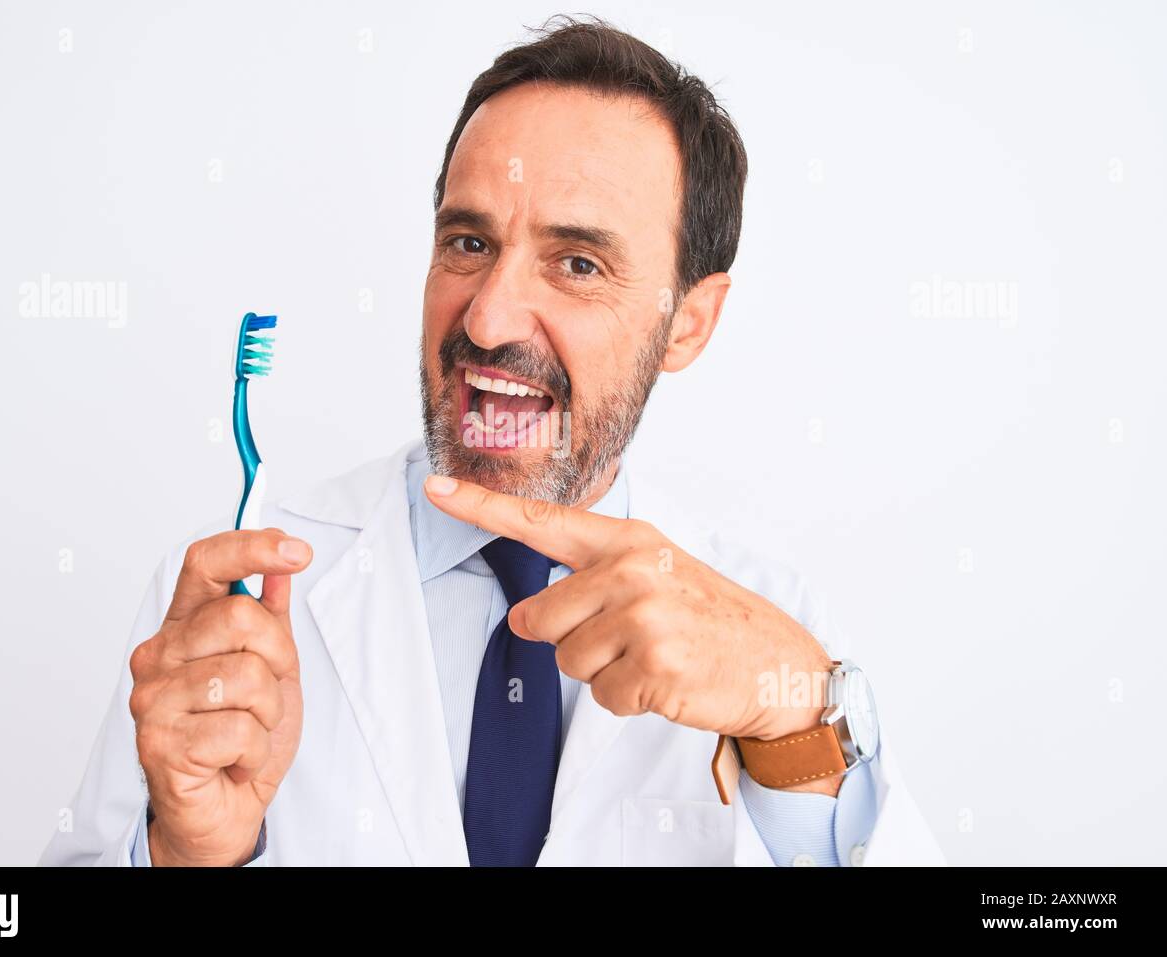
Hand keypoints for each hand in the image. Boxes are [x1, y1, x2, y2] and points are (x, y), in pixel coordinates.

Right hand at [129, 528, 309, 864]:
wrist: (221, 811)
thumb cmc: (240, 740)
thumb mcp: (272, 670)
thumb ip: (272, 619)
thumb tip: (281, 565)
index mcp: (182, 628)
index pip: (205, 564)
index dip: (252, 548)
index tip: (297, 552)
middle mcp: (158, 656)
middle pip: (242, 618)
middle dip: (277, 660)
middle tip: (265, 698)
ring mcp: (154, 699)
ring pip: (248, 677)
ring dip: (268, 713)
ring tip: (247, 733)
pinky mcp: (161, 743)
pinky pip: (241, 728)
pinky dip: (254, 750)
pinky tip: (233, 760)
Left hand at [423, 474, 835, 791]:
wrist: (779, 662)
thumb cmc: (710, 619)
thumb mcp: (657, 574)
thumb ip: (592, 581)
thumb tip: (526, 618)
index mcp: (627, 542)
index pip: (540, 521)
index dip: (480, 506)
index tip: (434, 486)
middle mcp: (630, 570)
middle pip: (539, 619)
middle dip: (571, 641)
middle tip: (629, 639)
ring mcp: (644, 616)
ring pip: (567, 662)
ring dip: (604, 674)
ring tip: (653, 657)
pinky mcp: (655, 664)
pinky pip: (603, 696)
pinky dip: (630, 700)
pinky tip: (667, 682)